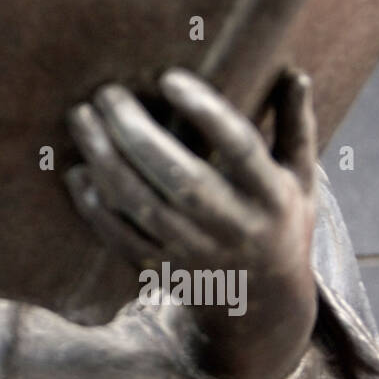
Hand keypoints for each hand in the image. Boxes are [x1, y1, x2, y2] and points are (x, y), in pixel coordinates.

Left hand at [64, 67, 318, 378]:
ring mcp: (196, 253)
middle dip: (136, 133)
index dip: (205, 111)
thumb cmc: (280, 221)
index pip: (240, 148)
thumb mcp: (301, 178)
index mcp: (271, 196)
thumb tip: (294, 73)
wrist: (263, 306)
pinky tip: (77, 172)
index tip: (168, 78)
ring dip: (105, 162)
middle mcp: (234, 227)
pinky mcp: (164, 271)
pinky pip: (122, 239)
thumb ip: (296, 125)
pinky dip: (95, 207)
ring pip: (143, 207)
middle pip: (180, 179)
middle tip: (107, 93)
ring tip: (81, 119)